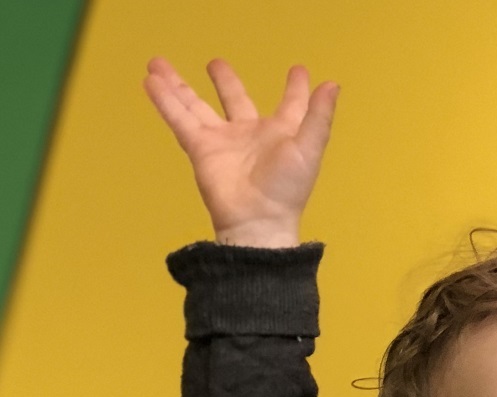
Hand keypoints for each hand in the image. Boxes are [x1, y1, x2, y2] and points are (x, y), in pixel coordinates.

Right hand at [144, 58, 338, 247]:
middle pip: (234, 99)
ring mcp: (222, 140)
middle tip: (215, 62)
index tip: (298, 70)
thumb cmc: (287, 187)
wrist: (257, 220)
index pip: (291, 105)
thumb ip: (319, 116)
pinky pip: (179, 119)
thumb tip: (332, 84)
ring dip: (178, 84)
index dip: (295, 89)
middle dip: (225, 81)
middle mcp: (250, 133)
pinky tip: (150, 80)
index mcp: (282, 132)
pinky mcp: (200, 148)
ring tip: (158, 62)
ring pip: (196, 105)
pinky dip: (164, 100)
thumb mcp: (309, 148)